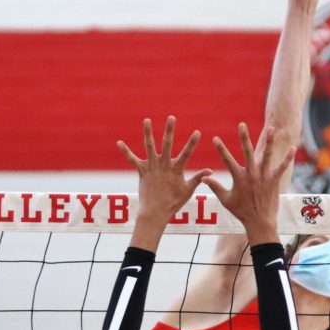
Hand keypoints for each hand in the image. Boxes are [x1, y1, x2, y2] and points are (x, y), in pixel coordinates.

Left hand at [117, 116, 211, 249]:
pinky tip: (119, 142)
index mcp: (176, 169)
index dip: (192, 142)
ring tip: (147, 120)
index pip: (186, 153)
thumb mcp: (188, 190)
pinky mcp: (142, 171)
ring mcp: (151, 167)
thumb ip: (198, 178)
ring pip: (149, 146)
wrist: (154, 212)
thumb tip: (210, 170)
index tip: (197, 132)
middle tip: (171, 118)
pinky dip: (125, 151)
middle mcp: (163, 165)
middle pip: (167, 144)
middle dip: (169, 130)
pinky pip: (132, 159)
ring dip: (148, 133)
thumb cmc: (173, 202)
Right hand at [203, 124, 296, 244]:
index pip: (227, 160)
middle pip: (247, 152)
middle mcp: (251, 174)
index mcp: (238, 177)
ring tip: (271, 128)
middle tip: (241, 125)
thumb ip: (215, 187)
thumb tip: (204, 177)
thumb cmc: (241, 212)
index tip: (215, 138)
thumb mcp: (226, 200)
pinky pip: (282, 167)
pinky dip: (288, 158)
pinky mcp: (274, 180)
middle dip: (244, 137)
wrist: (259, 221)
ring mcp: (264, 176)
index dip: (220, 149)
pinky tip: (293, 148)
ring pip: (267, 155)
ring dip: (269, 141)